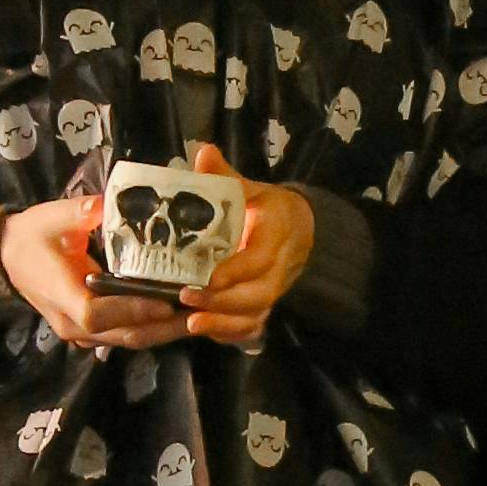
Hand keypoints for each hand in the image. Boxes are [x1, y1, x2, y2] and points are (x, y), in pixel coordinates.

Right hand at [0, 187, 187, 350]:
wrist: (8, 258)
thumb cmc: (32, 236)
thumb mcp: (51, 218)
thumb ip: (79, 212)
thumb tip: (108, 204)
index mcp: (63, 296)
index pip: (99, 313)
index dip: (134, 309)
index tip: (166, 300)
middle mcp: (74, 325)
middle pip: (125, 334)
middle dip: (166, 325)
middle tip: (204, 308)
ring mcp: (82, 333)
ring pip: (129, 339)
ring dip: (165, 330)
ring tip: (201, 314)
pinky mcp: (90, 332)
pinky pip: (126, 335)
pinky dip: (153, 328)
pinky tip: (179, 316)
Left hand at [180, 176, 315, 342]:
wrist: (299, 228)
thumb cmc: (264, 207)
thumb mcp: (249, 187)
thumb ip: (225, 175)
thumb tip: (202, 152)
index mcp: (276, 231)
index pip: (260, 257)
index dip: (236, 271)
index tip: (207, 278)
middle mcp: (279, 265)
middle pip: (259, 293)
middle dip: (224, 301)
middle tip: (188, 298)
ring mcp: (274, 288)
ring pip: (257, 313)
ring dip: (225, 322)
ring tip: (192, 322)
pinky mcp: (265, 304)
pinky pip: (254, 327)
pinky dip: (231, 333)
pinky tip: (205, 330)